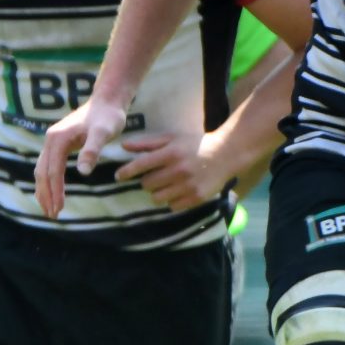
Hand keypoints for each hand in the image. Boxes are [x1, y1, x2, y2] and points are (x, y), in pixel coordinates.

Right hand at [34, 96, 126, 217]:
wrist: (106, 101)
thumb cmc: (107, 116)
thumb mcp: (103, 132)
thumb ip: (92, 150)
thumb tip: (83, 172)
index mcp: (57, 139)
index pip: (53, 171)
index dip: (55, 191)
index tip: (59, 209)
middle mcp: (50, 140)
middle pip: (42, 172)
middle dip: (46, 195)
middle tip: (53, 215)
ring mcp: (52, 142)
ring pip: (41, 170)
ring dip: (44, 190)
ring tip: (49, 209)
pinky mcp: (57, 144)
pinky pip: (47, 166)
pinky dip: (46, 181)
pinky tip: (50, 192)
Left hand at [114, 129, 232, 212]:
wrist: (226, 154)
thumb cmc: (194, 144)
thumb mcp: (172, 138)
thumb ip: (148, 143)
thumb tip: (124, 145)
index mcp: (171, 153)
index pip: (141, 165)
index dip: (126, 172)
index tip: (118, 176)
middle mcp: (179, 170)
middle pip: (147, 184)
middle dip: (146, 181)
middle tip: (154, 177)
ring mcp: (188, 186)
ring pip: (157, 198)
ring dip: (157, 193)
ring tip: (165, 185)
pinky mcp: (197, 198)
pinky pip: (172, 206)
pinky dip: (171, 201)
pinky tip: (177, 191)